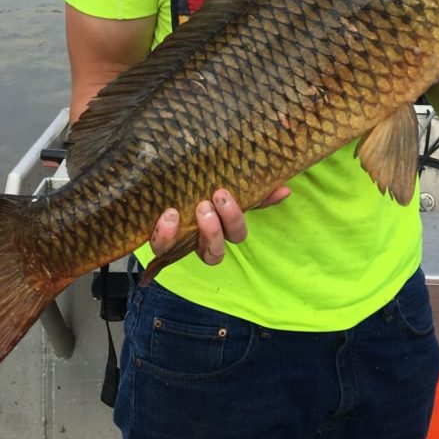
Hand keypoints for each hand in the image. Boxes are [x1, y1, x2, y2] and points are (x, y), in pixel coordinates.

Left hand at [151, 186, 290, 266]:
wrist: (153, 187)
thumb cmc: (195, 186)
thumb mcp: (224, 185)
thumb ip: (254, 191)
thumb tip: (285, 188)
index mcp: (219, 227)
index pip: (236, 234)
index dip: (236, 218)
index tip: (227, 193)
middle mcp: (201, 240)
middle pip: (217, 250)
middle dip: (220, 227)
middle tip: (215, 198)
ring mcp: (180, 242)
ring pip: (195, 253)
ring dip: (203, 233)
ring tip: (199, 208)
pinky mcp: (160, 240)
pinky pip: (162, 246)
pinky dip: (167, 233)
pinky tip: (169, 214)